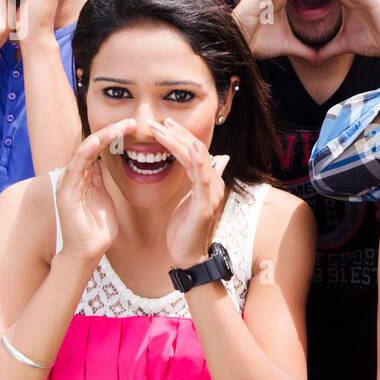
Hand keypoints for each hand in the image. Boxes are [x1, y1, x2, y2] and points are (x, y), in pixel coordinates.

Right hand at [56, 118, 134, 262]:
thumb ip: (103, 182)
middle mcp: (76, 175)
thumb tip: (108, 165)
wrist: (87, 251)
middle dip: (112, 131)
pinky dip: (87, 150)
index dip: (115, 136)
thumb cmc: (99, 229)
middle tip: (131, 122)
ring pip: (86, 149)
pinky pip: (76, 165)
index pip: (100, 148)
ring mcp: (69, 181)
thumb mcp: (106, 198)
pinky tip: (98, 140)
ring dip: (104, 136)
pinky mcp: (66, 190)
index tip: (134, 128)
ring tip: (121, 127)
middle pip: (93, 144)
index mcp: (86, 176)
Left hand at [149, 118, 231, 267]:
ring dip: (180, 142)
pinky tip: (189, 147)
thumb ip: (202, 181)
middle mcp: (214, 185)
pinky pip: (203, 178)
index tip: (165, 125)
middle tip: (160, 121)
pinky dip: (197, 160)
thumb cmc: (187, 232)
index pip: (197, 153)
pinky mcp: (206, 205)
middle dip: (178, 134)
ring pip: (198, 160)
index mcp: (209, 183)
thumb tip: (220, 161)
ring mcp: (212, 194)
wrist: (189, 258)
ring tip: (162, 129)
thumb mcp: (193, 201)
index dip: (182, 137)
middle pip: (198, 151)